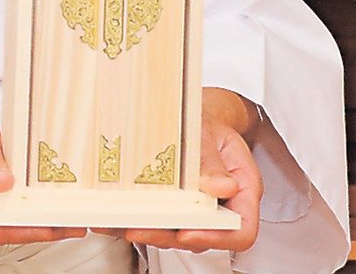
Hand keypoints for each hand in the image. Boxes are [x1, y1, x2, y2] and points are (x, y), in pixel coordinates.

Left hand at [95, 99, 261, 252]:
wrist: (196, 118)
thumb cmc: (208, 125)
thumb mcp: (210, 133)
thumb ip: (213, 161)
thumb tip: (224, 187)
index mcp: (243, 192)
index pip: (240, 230)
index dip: (215, 237)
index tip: (186, 232)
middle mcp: (221, 208)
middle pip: (201, 237)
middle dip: (167, 236)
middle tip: (138, 229)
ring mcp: (197, 212)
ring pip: (176, 234)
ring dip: (147, 232)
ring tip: (118, 223)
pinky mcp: (175, 210)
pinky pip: (159, 222)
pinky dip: (136, 221)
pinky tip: (112, 218)